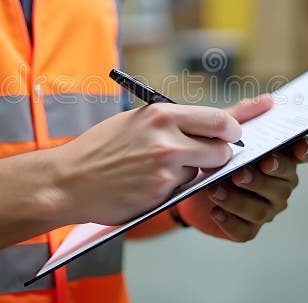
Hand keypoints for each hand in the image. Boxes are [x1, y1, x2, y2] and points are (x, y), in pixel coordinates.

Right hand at [57, 103, 240, 225]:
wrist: (68, 180)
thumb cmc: (100, 149)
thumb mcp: (135, 122)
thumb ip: (171, 122)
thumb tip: (208, 124)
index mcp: (162, 114)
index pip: (219, 119)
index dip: (235, 126)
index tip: (238, 130)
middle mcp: (167, 139)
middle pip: (223, 148)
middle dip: (221, 153)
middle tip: (209, 154)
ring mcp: (165, 168)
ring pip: (203, 170)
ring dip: (194, 171)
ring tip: (162, 168)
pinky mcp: (161, 193)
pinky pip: (184, 189)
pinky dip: (175, 188)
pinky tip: (149, 183)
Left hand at [177, 95, 307, 241]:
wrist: (187, 182)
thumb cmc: (213, 153)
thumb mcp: (222, 132)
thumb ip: (243, 115)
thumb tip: (268, 100)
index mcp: (280, 156)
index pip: (304, 152)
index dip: (304, 150)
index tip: (296, 148)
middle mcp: (279, 183)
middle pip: (284, 183)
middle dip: (263, 178)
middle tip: (241, 172)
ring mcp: (266, 207)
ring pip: (262, 208)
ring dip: (239, 199)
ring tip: (216, 188)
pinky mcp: (247, 228)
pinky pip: (244, 229)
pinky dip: (230, 220)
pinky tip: (216, 210)